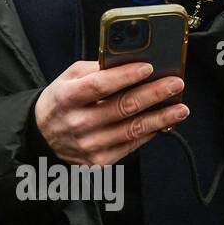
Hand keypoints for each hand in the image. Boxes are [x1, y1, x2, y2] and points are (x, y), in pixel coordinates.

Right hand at [33, 60, 188, 165]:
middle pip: (122, 107)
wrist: (42, 135)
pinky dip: (150, 133)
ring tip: (180, 108)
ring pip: (132, 129)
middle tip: (175, 84)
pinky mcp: (98, 162)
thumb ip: (94, 69)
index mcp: (66, 98)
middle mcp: (77, 123)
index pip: (99, 86)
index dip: (126, 76)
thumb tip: (127, 62)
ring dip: (161, 118)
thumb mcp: (68, 78)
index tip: (149, 67)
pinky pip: (131, 146)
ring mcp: (88, 145)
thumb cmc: (60, 101)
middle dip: (153, 94)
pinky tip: (163, 123)